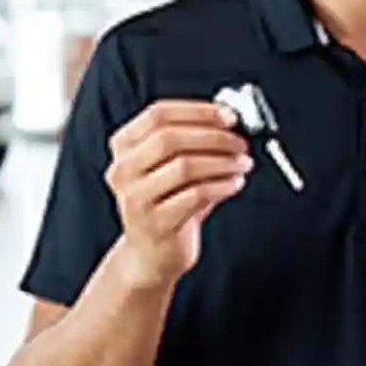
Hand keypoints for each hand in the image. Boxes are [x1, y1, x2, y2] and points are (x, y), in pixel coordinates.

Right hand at [105, 100, 251, 285]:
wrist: (153, 254)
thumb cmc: (169, 202)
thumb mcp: (173, 166)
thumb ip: (194, 138)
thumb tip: (230, 116)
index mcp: (124, 147)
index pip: (158, 114)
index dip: (198, 111)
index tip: (229, 115)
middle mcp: (123, 170)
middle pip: (169, 139)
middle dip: (213, 137)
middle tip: (240, 142)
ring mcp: (135, 198)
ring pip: (184, 166)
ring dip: (222, 161)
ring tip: (243, 164)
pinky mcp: (156, 223)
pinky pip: (196, 196)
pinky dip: (222, 185)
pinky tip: (236, 183)